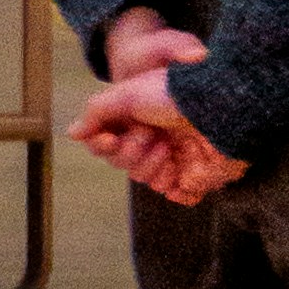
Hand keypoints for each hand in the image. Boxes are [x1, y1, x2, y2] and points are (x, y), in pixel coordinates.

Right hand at [79, 12, 245, 208]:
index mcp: (139, 119)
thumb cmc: (172, 93)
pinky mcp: (196, 176)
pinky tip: (175, 172)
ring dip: (150, 165)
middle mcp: (156, 138)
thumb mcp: (127, 93)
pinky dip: (173, 188)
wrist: (215, 105)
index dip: (104, 146)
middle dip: (130, 151)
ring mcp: (177, 158)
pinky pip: (176, 195)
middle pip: (124, 164)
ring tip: (166, 146)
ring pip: (146, 180)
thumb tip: (72, 133)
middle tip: (149, 133)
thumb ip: (96, 112)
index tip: (108, 138)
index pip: (108, 144)